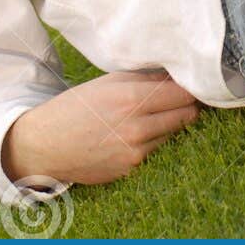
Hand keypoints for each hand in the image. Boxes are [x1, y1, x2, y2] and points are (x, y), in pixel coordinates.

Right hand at [4, 71, 200, 187]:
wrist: (46, 145)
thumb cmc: (76, 107)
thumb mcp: (108, 82)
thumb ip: (144, 78)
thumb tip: (176, 73)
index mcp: (132, 99)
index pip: (184, 93)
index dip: (194, 87)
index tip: (198, 82)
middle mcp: (138, 128)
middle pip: (186, 115)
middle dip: (189, 105)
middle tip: (185, 97)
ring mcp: (136, 153)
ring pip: (173, 134)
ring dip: (172, 124)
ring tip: (159, 114)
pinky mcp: (131, 170)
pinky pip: (155, 152)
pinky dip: (154, 142)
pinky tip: (140, 133)